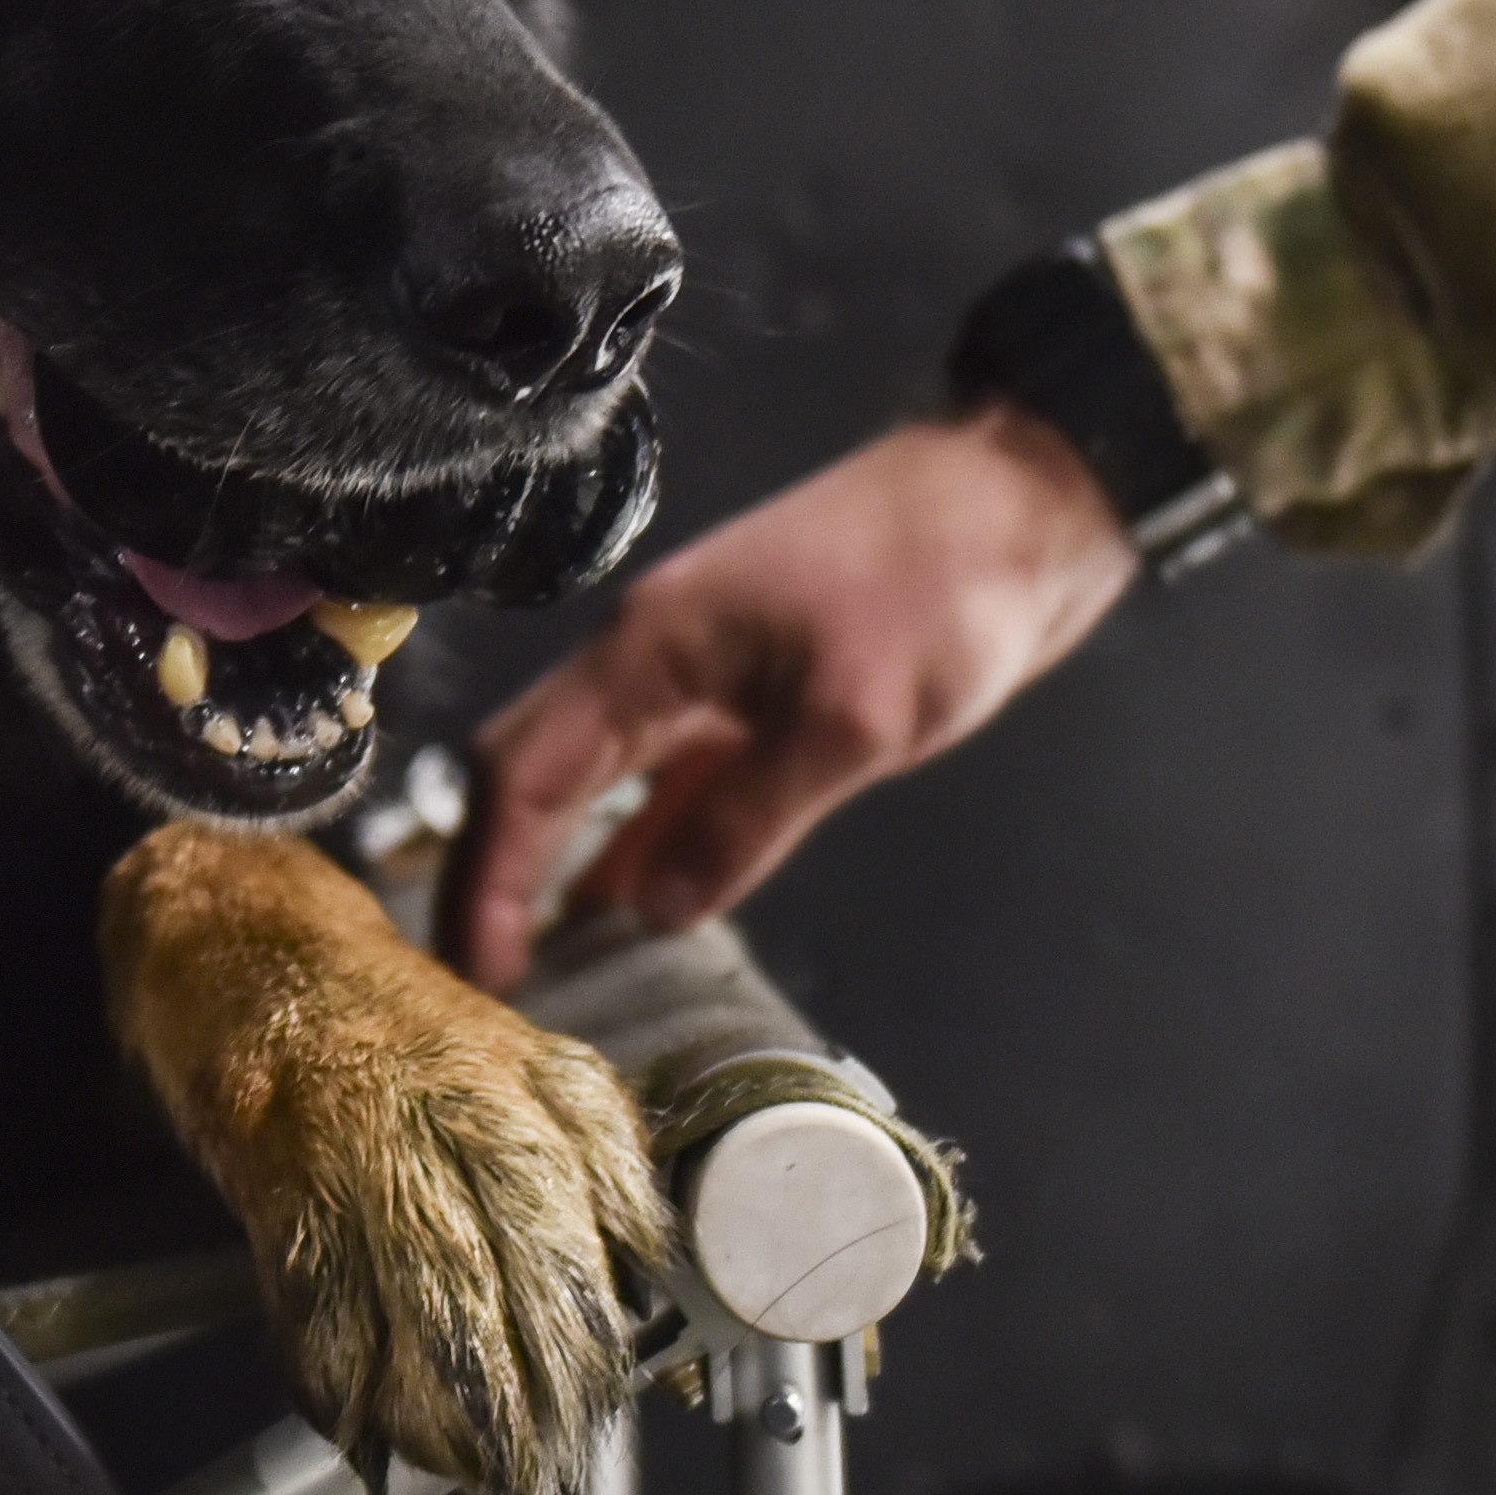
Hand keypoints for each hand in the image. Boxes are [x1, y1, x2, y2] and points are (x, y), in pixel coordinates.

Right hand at [447, 402, 1140, 986]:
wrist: (1019, 506)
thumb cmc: (937, 591)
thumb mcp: (849, 721)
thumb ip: (746, 819)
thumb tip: (654, 912)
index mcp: (647, 649)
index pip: (525, 773)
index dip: (488, 876)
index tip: (476, 974)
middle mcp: (649, 662)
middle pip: (533, 774)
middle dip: (494, 874)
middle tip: (484, 988)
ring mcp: (698, 680)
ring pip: (593, 783)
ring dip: (556, 867)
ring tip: (539, 971)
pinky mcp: (750, 702)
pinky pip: (661, 785)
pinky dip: (633, 845)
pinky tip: (624, 911)